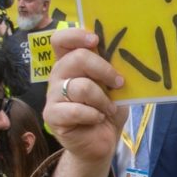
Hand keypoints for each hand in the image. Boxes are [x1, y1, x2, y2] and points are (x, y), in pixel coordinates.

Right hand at [44, 29, 126, 166]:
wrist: (101, 142)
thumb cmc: (107, 110)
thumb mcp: (113, 87)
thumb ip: (111, 70)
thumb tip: (124, 54)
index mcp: (70, 63)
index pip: (61, 40)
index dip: (76, 35)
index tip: (95, 40)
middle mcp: (58, 76)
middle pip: (76, 59)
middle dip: (103, 69)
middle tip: (118, 83)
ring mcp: (52, 96)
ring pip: (80, 87)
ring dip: (102, 99)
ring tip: (109, 109)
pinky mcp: (52, 116)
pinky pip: (75, 110)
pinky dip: (93, 115)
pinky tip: (97, 119)